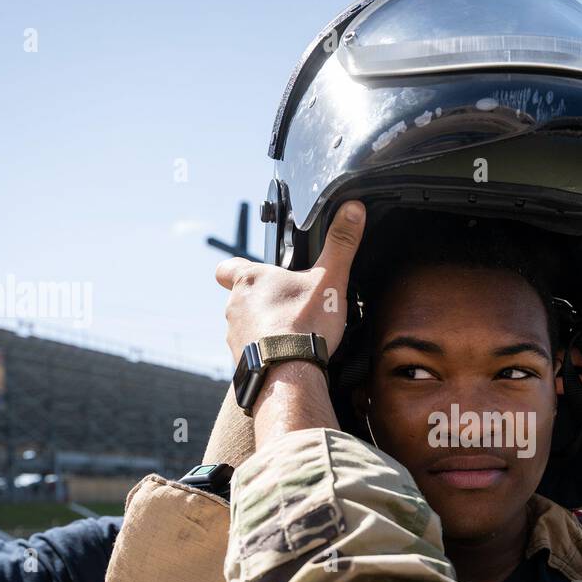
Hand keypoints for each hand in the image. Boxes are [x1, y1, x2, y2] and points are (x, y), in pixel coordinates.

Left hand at [216, 201, 365, 360]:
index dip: (239, 269)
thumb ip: (341, 244)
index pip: (228, 267)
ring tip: (292, 335)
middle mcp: (235, 305)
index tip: (258, 275)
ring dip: (264, 329)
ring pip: (246, 326)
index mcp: (251, 280)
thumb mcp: (330, 278)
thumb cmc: (305, 323)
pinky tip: (286, 356)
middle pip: (242, 298)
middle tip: (289, 307)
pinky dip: (266, 352)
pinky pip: (251, 353)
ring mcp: (234, 334)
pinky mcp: (240, 360)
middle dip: (263, 302)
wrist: (289, 372)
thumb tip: (353, 209)